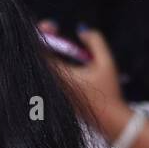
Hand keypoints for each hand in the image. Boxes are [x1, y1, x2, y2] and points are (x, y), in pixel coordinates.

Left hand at [39, 20, 130, 139]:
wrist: (109, 121)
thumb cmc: (109, 92)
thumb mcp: (106, 62)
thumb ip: (95, 40)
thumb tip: (81, 30)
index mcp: (62, 77)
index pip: (41, 52)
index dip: (42, 34)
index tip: (53, 26)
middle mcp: (54, 86)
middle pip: (39, 58)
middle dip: (45, 39)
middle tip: (54, 28)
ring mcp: (54, 93)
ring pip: (44, 68)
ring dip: (49, 52)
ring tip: (57, 39)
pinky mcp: (57, 98)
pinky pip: (49, 78)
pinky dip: (53, 64)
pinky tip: (63, 57)